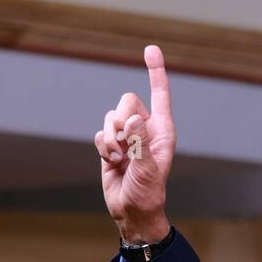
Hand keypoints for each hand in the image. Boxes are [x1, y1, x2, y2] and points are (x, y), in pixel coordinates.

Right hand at [93, 44, 174, 243]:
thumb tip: (132, 120)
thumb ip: (140, 143)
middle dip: (121, 119)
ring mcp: (127, 137)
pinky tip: (110, 162)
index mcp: (162, 129)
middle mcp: (145, 128)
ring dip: (110, 138)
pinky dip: (102, 147)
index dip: (156, 71)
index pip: (159, 94)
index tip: (150, 49)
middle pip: (127, 101)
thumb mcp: (148, 169)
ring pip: (110, 117)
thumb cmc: (147, 193)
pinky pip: (100, 133)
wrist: (131, 212)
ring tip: (118, 159)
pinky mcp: (110, 146)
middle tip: (124, 143)